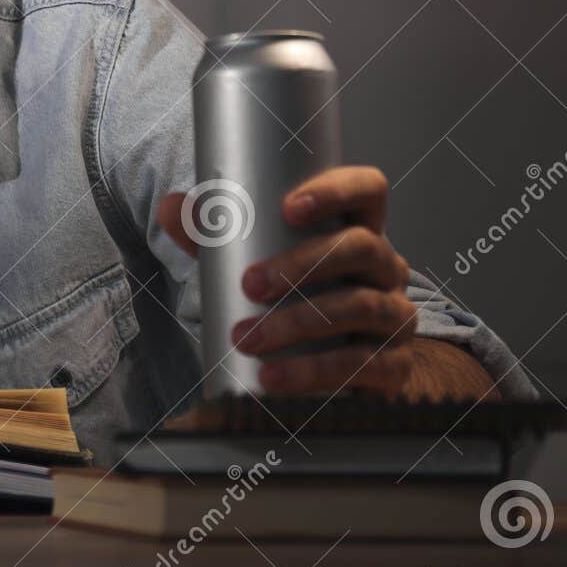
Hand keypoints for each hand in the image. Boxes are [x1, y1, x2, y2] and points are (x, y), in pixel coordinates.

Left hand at [158, 166, 421, 397]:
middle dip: (303, 263)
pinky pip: (364, 364)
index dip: (337, 190)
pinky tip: (275, 378)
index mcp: (355, 228)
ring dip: (299, 322)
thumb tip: (171, 207)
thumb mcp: (244, 261)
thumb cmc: (283, 298)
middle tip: (251, 284)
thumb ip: (211, 234)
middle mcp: (384, 267)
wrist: (312, 366)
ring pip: (360, 306)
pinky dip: (315, 372)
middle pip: (360, 248)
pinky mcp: (392, 364)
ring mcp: (394, 315)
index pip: (366, 189)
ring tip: (247, 338)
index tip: (289, 207)